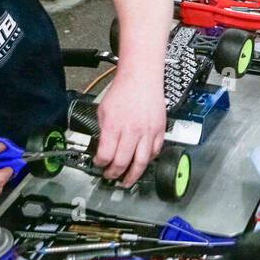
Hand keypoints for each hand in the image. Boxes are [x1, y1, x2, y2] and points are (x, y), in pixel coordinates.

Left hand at [92, 72, 167, 187]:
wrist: (141, 79)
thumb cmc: (123, 91)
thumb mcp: (103, 110)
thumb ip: (103, 130)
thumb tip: (103, 147)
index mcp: (114, 126)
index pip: (105, 155)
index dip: (100, 164)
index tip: (99, 164)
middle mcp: (132, 131)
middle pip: (123, 162)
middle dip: (114, 173)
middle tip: (110, 176)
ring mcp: (148, 132)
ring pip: (142, 162)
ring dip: (133, 175)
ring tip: (127, 181)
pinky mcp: (160, 130)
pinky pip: (155, 152)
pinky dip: (148, 160)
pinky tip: (142, 162)